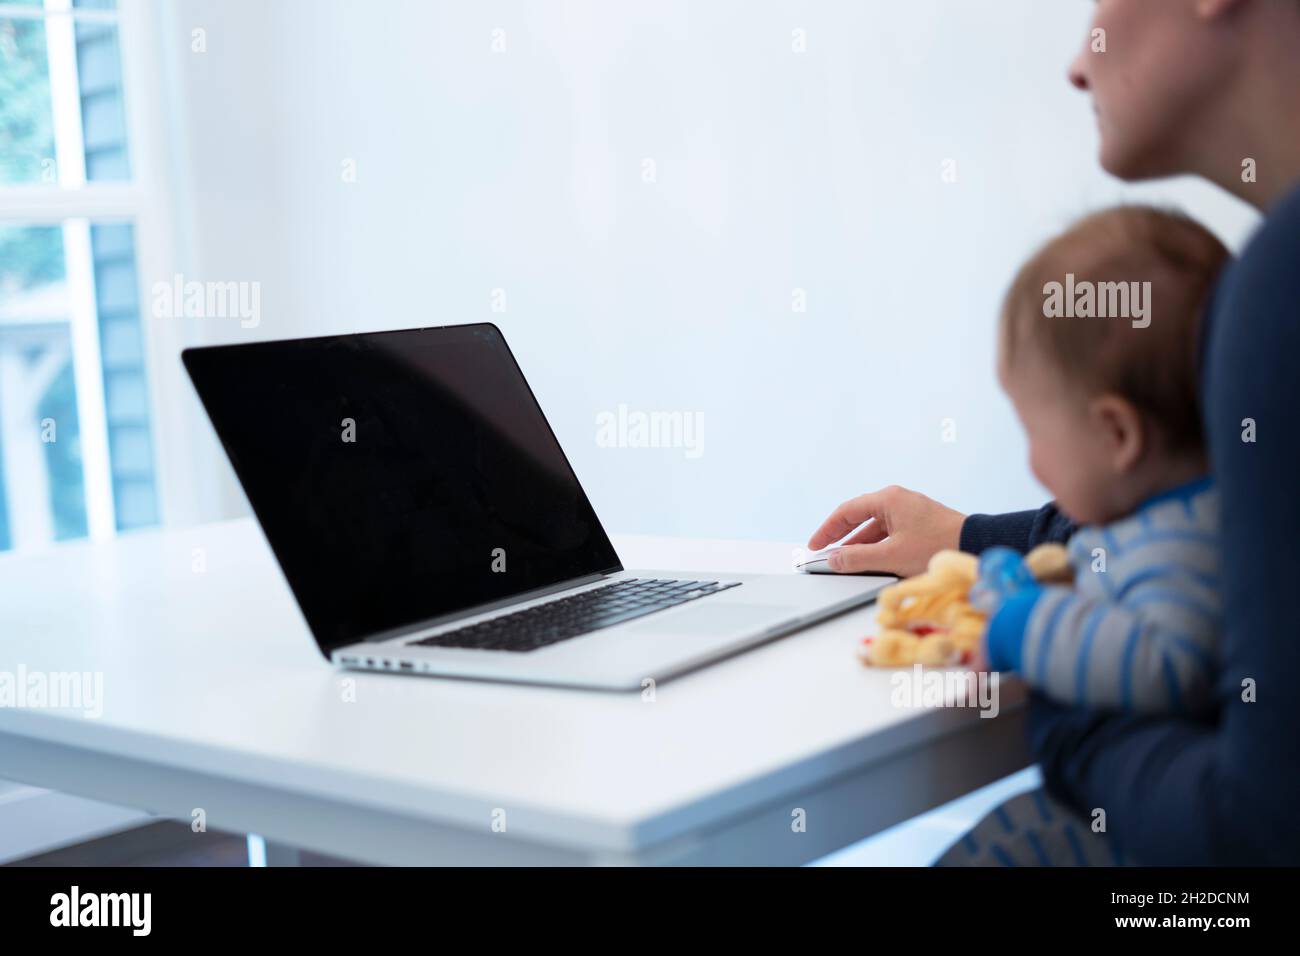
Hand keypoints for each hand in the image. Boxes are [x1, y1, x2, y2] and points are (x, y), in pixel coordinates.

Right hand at [807, 485, 965, 577]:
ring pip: (876, 527)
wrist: (977, 546)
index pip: (846, 512)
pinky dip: (877, 545)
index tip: (815, 545)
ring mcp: (911, 511)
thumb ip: (857, 558)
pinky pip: (890, 532)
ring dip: (859, 544)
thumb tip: (833, 559)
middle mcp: (898, 500)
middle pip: (860, 517)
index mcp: (888, 499)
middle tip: (825, 553)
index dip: (827, 530)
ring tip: (845, 562)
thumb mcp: (891, 556)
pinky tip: (871, 560)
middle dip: (841, 537)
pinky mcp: (921, 524)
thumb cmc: (936, 547)